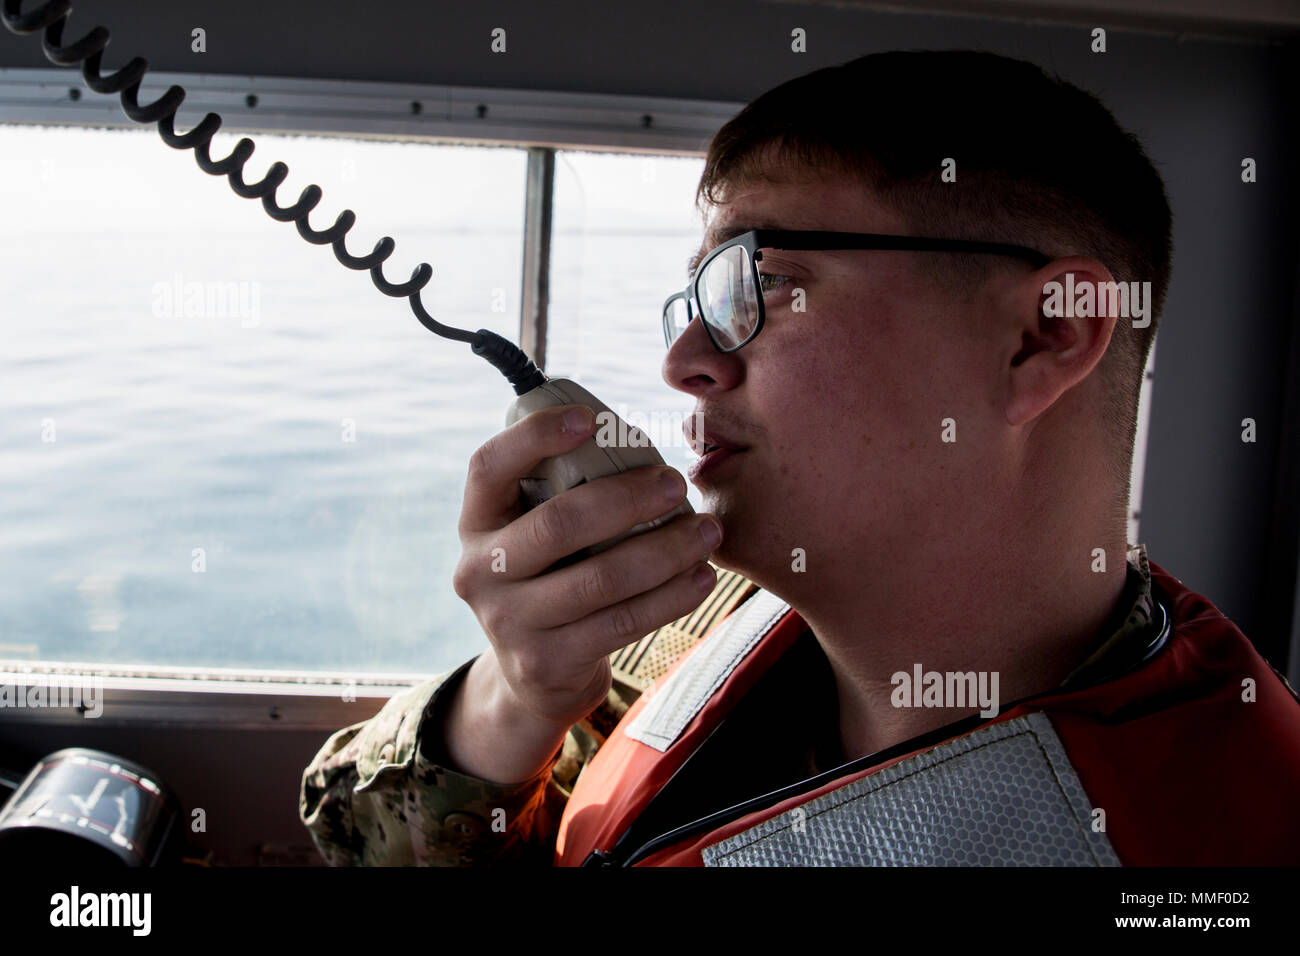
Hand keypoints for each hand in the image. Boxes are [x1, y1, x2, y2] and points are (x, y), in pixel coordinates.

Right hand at [452, 403, 721, 728]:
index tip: (590, 419)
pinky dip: (669, 598)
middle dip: (627, 498)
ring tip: (707, 531)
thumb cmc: (554, 578)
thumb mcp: (538, 533)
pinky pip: (620, 623)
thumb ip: (564, 491)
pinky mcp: (544, 662)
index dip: (535, 436)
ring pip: (600, 578)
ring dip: (665, 550)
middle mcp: (479, 570)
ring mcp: (508, 622)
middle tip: (676, 482)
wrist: (536, 676)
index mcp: (477, 521)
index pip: (489, 466)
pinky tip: (701, 578)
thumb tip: (630, 436)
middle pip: (558, 524)